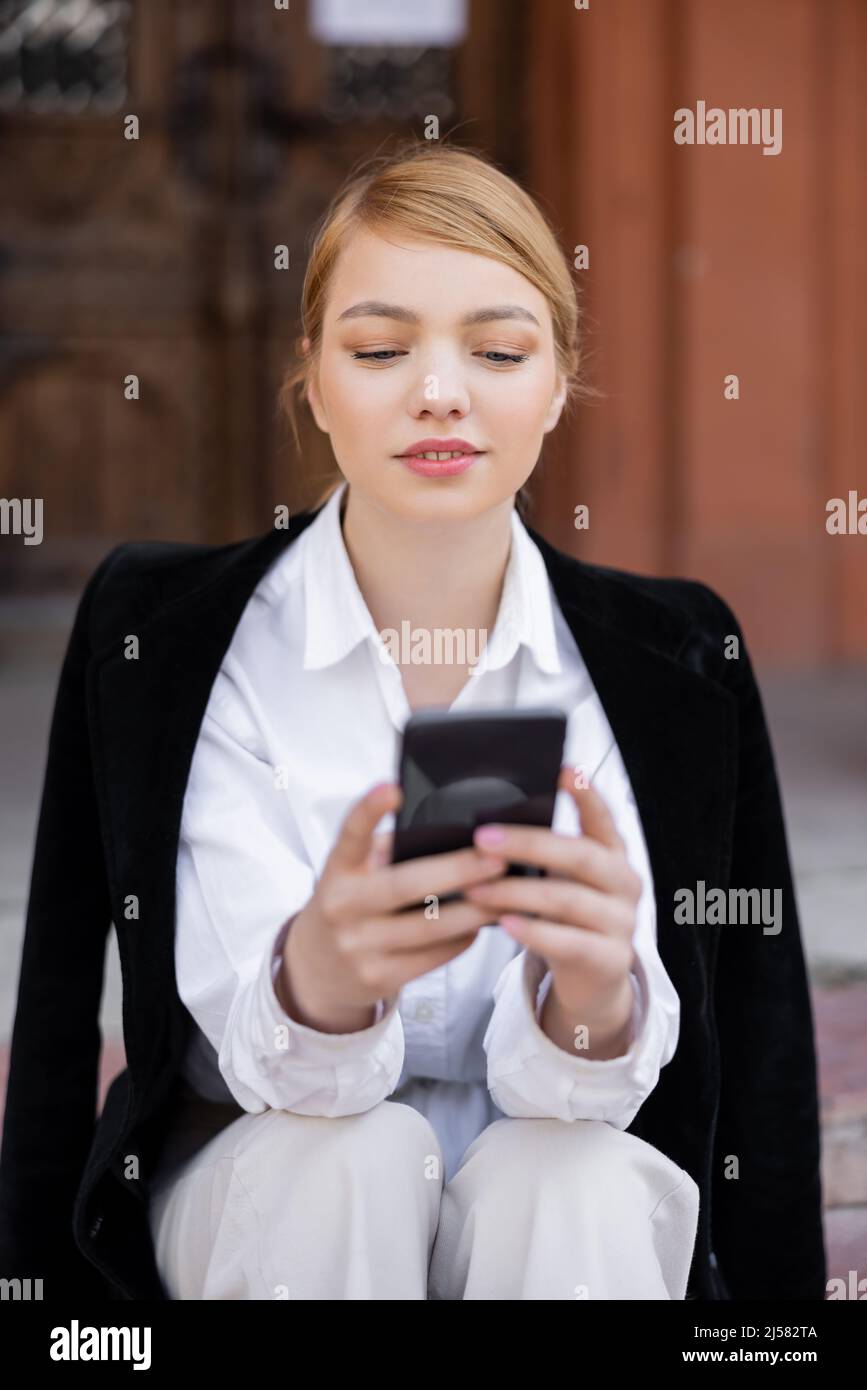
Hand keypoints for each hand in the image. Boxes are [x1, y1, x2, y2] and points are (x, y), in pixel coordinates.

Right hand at [279, 781, 507, 1032]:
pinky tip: (481, 925)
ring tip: (507, 893)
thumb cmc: (351, 904)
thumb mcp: (354, 874)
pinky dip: (463, 938)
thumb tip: (455, 835)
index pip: (350, 835)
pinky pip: (434, 956)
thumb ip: (388, 854)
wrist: (317, 969)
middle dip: (459, 870)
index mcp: (338, 869)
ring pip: (431, 926)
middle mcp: (342, 906)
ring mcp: (358, 945)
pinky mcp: (378, 977)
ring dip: (476, 910)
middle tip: (498, 858)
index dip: (369, 810)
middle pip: (407, 885)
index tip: (392, 787)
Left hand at [462, 765, 641, 1055]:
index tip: (562, 769)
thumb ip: (540, 856)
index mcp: (612, 855)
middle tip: (481, 838)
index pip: (603, 818)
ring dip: (516, 892)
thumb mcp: (559, 881)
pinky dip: (534, 931)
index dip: (586, 794)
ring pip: (568, 900)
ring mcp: (621, 923)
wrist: (593, 981)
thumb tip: (482, 828)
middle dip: (528, 843)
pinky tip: (505, 924)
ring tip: (474, 889)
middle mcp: (624, 883)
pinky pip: (569, 942)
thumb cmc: (565, 919)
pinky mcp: (610, 960)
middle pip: (580, 855)